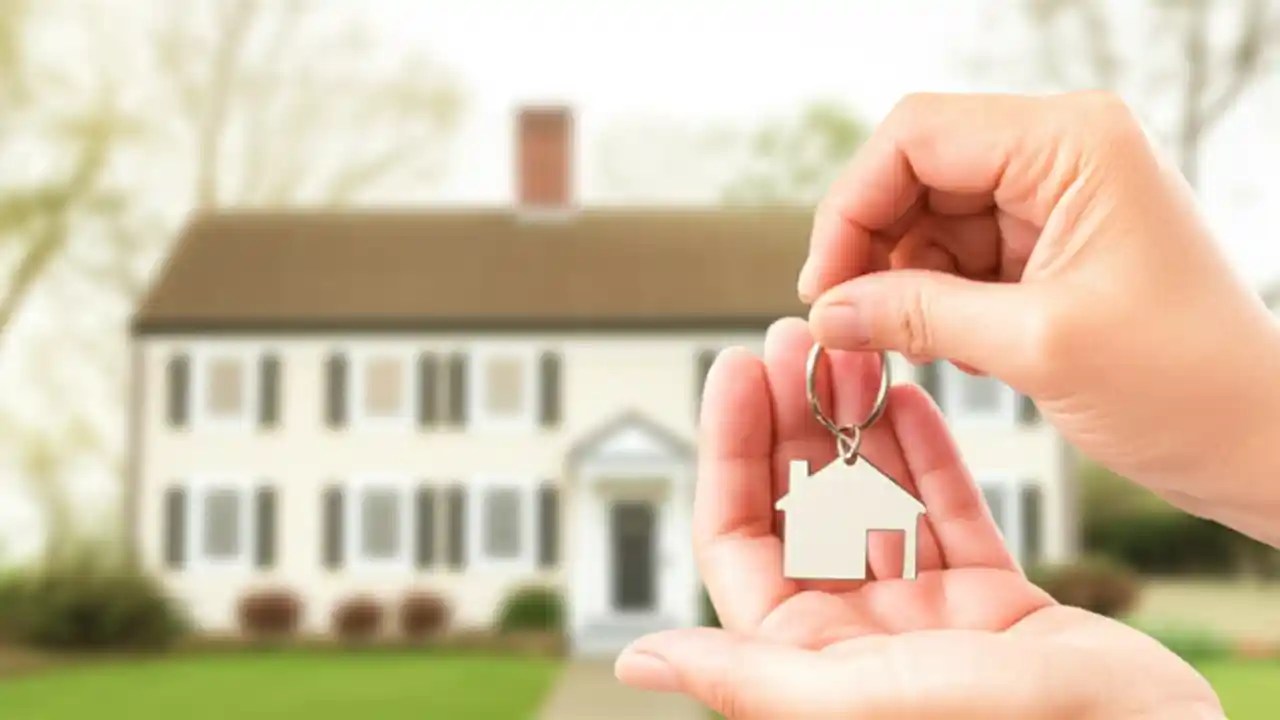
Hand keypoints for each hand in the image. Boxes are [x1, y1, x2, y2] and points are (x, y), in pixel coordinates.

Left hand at [614, 320, 1221, 718]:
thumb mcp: (858, 699)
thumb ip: (749, 674)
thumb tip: (639, 660)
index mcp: (813, 665)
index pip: (740, 542)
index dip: (730, 453)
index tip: (734, 373)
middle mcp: (861, 641)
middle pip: (802, 509)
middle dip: (790, 420)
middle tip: (789, 339)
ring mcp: (926, 622)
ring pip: (873, 501)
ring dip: (854, 424)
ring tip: (846, 348)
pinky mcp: (991, 605)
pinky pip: (945, 514)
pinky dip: (924, 455)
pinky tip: (905, 397)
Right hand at [798, 92, 1279, 545]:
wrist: (1258, 442)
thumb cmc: (1189, 385)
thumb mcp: (1035, 346)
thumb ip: (917, 317)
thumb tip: (825, 312)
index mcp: (1073, 143)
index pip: (917, 136)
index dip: (853, 206)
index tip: (825, 284)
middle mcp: (1062, 155)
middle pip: (916, 174)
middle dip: (873, 249)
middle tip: (848, 322)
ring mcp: (1055, 200)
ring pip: (929, 220)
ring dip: (905, 284)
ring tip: (917, 346)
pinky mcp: (1049, 246)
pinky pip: (958, 258)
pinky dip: (936, 303)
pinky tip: (956, 349)